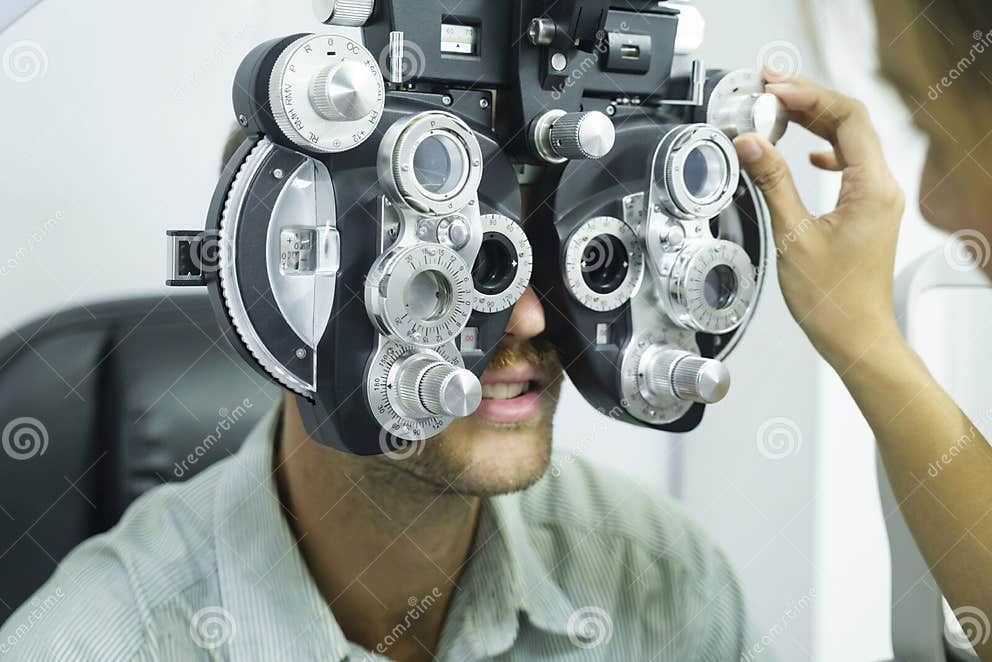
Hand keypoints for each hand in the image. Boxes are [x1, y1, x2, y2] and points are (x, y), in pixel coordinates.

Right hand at [733, 70, 906, 368]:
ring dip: (814, 122)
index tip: (773, 89)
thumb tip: (751, 144)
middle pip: (850, 121)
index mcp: (871, 188)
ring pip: (849, 140)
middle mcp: (881, 187)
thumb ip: (772, 183)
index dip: (808, 95)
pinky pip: (850, 163)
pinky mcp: (867, 210)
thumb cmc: (833, 300)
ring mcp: (877, 198)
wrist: (856, 336)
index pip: (846, 117)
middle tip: (768, 90)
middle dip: (808, 100)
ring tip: (778, 112)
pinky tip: (806, 152)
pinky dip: (825, 147)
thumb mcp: (793, 236)